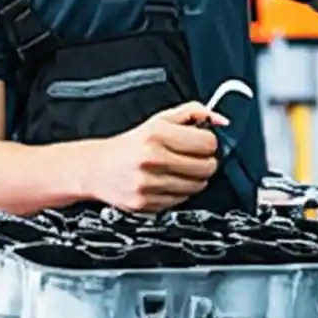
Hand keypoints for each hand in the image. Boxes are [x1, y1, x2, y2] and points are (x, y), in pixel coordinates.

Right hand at [92, 101, 226, 212]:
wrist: (96, 168)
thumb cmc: (130, 144)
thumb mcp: (159, 120)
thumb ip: (192, 113)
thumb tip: (220, 119)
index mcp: (155, 134)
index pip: (207, 142)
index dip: (209, 142)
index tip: (202, 143)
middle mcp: (151, 159)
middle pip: (206, 166)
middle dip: (206, 161)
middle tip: (195, 158)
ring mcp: (148, 184)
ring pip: (197, 186)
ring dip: (195, 178)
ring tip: (180, 170)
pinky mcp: (146, 203)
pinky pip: (181, 200)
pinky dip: (180, 192)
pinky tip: (167, 182)